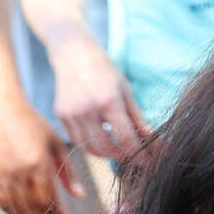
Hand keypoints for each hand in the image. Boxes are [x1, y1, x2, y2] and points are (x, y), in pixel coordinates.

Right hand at [0, 92, 69, 213]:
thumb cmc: (31, 122)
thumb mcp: (55, 143)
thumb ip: (68, 172)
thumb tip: (81, 196)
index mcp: (37, 163)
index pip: (49, 201)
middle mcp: (17, 172)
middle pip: (33, 209)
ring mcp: (1, 174)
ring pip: (16, 209)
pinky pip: (1, 201)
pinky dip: (13, 211)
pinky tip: (24, 212)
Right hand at [47, 37, 148, 159]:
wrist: (73, 53)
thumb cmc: (104, 70)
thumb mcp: (126, 91)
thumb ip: (138, 118)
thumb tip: (153, 140)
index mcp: (107, 101)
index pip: (125, 138)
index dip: (139, 153)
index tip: (149, 160)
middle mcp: (86, 109)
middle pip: (106, 148)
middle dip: (122, 156)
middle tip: (134, 157)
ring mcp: (70, 113)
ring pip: (89, 148)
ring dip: (106, 154)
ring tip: (119, 151)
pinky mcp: (60, 115)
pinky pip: (76, 139)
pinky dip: (90, 145)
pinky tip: (102, 141)